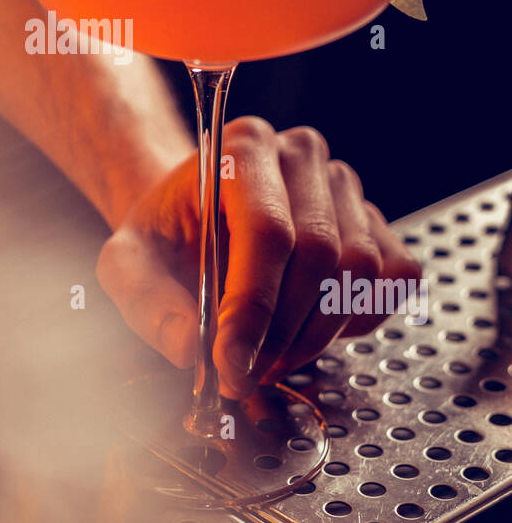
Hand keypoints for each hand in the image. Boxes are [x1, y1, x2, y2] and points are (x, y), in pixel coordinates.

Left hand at [96, 116, 420, 398]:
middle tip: (244, 374)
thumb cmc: (167, 236)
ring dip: (316, 334)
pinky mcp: (376, 221)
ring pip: (360, 271)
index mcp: (242, 148)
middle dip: (282, 332)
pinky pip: (395, 278)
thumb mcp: (127, 263)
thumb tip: (190, 348)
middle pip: (320, 254)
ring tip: (268, 356)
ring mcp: (344, 187)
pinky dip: (360, 319)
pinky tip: (311, 327)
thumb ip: (146, 302)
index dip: (254, 306)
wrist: (195, 221)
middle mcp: (300, 156)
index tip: (230, 363)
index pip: (268, 230)